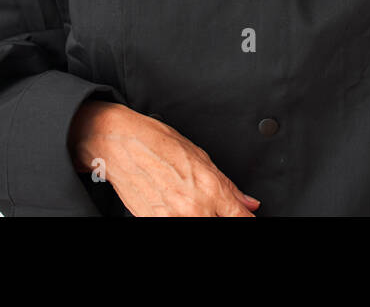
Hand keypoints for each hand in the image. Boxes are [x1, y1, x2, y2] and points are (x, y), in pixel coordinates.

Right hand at [69, 101, 260, 216]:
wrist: (121, 145)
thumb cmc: (157, 143)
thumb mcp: (201, 157)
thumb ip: (228, 186)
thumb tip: (248, 202)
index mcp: (210, 189)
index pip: (241, 219)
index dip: (247, 219)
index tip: (247, 216)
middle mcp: (194, 209)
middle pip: (222, 226)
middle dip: (222, 217)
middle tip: (216, 209)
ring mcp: (173, 220)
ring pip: (200, 227)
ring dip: (202, 217)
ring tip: (193, 205)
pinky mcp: (154, 223)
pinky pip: (175, 227)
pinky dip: (180, 217)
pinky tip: (177, 208)